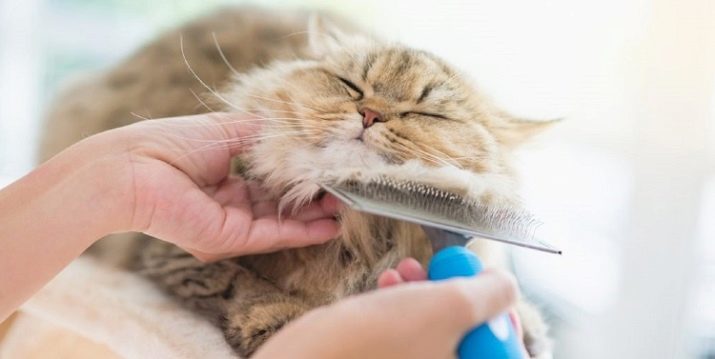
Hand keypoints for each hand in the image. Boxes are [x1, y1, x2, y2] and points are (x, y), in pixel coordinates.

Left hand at [0, 112, 339, 319]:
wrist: (134, 169)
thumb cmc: (172, 142)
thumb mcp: (227, 129)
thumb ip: (264, 133)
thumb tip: (299, 131)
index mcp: (226, 176)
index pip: (273, 178)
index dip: (301, 173)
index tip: (329, 165)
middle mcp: (232, 202)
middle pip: (282, 202)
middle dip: (314, 196)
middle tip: (347, 187)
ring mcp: (233, 222)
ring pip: (284, 220)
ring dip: (316, 215)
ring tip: (347, 204)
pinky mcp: (232, 238)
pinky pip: (275, 235)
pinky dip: (304, 231)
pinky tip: (330, 225)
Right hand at [379, 258, 530, 356]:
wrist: (310, 358)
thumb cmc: (376, 342)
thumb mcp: (450, 305)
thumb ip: (492, 293)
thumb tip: (503, 284)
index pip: (508, 352)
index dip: (502, 318)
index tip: (486, 290)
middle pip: (472, 336)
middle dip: (456, 295)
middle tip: (442, 271)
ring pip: (437, 328)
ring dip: (426, 291)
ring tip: (407, 269)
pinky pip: (409, 331)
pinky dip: (403, 302)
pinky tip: (389, 281)